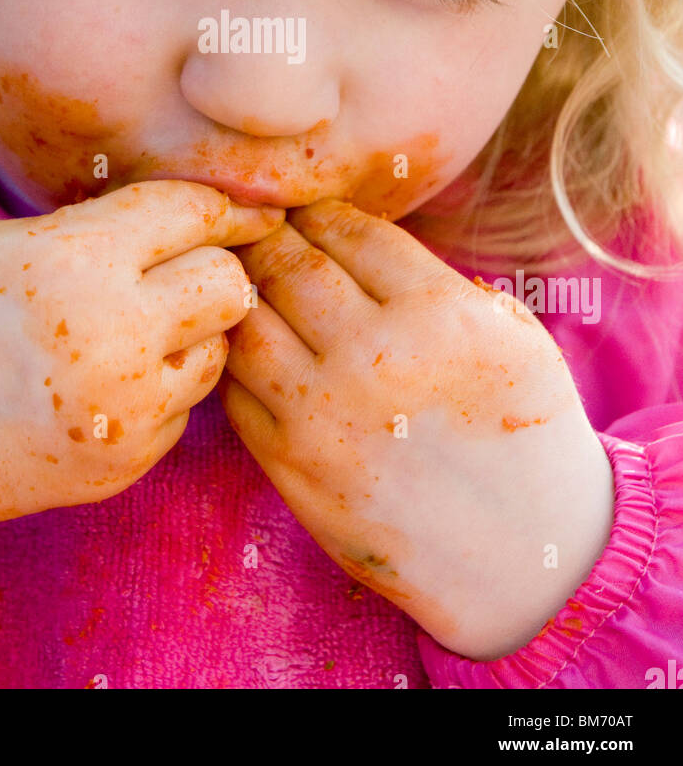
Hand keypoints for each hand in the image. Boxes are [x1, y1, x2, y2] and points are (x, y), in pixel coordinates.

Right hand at [0, 181, 282, 592]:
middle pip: (230, 284)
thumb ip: (98, 230)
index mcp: (76, 262)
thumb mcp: (0, 244)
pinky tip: (107, 384)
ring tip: (135, 330)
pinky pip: (185, 408)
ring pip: (218, 351)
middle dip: (216, 269)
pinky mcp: (126, 463)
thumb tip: (192, 218)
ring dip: (192, 333)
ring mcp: (125, 409)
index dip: (229, 205)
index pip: (195, 212)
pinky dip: (161, 389)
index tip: (249, 210)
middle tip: (186, 269)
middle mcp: (113, 336)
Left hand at [221, 200, 614, 660]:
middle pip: (290, 265)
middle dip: (273, 240)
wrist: (527, 554)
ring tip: (251, 287)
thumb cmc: (526, 431)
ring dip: (245, 297)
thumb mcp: (512, 332)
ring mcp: (325, 415)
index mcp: (437, 312)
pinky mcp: (293, 467)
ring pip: (249, 322)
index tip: (310, 211)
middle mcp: (375, 356)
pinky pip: (237, 392)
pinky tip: (250, 350)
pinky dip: (237, 362)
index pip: (348, 231)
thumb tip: (356, 240)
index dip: (321, 213)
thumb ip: (437, 279)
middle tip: (264, 233)